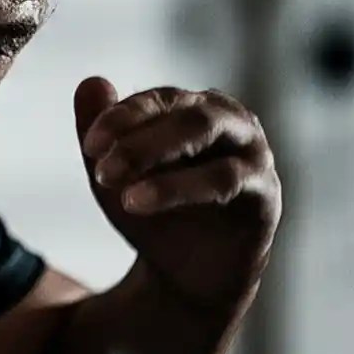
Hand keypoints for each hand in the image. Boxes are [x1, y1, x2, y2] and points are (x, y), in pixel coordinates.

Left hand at [74, 77, 281, 309]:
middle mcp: (226, 121)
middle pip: (184, 115)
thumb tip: (89, 81)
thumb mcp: (115, 175)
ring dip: (157, 161)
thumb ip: (100, 130)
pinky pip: (227, 179)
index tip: (89, 146)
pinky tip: (142, 203)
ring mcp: (251, 152)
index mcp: (190, 108)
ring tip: (121, 193)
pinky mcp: (264, 190)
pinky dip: (181, 188)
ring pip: (206, 138)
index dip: (120, 118)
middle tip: (102, 171)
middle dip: (138, 141)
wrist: (190, 272)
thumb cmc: (155, 211)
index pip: (156, 100)